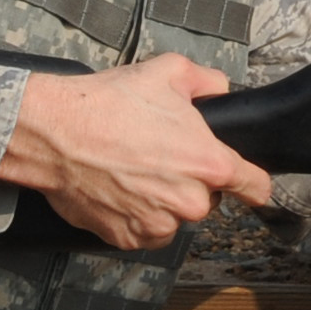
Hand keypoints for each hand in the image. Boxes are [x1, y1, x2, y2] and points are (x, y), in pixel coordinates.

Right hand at [0, 53, 271, 249]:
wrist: (54, 132)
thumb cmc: (109, 104)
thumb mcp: (170, 72)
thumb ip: (208, 82)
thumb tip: (219, 91)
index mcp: (209, 164)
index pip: (256, 187)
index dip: (253, 182)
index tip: (249, 183)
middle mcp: (189, 202)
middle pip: (208, 198)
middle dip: (192, 181)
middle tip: (162, 155)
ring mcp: (157, 225)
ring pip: (175, 217)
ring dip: (164, 201)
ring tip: (136, 171)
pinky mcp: (125, 238)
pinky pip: (145, 232)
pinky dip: (136, 216)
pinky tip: (120, 189)